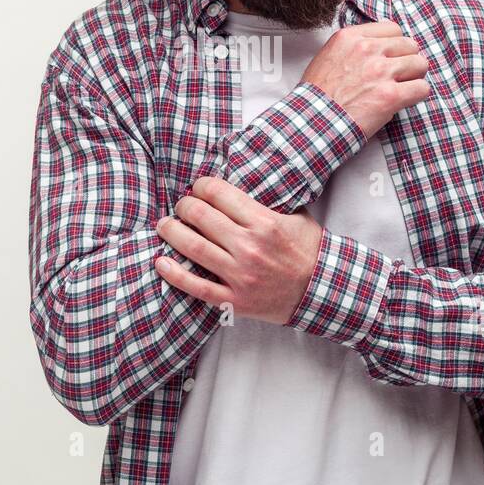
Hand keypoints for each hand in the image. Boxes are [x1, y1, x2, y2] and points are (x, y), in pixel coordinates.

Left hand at [153, 176, 323, 324]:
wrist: (323, 290)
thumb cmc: (308, 249)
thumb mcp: (295, 215)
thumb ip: (267, 201)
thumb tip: (237, 184)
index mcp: (265, 222)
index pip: (219, 193)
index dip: (202, 185)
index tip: (198, 187)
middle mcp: (250, 247)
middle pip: (201, 217)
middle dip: (184, 206)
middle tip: (181, 206)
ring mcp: (241, 276)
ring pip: (194, 248)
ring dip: (172, 232)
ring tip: (165, 225)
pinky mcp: (235, 300)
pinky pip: (197, 287)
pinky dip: (175, 274)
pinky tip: (161, 263)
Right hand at [299, 21, 430, 139]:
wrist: (312, 122)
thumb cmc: (317, 94)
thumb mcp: (328, 56)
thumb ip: (353, 45)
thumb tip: (379, 45)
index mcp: (351, 37)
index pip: (392, 28)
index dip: (394, 44)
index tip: (390, 57)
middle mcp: (368, 50)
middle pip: (409, 45)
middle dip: (406, 59)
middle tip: (398, 75)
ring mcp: (381, 72)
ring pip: (420, 64)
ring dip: (414, 76)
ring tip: (403, 87)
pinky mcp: (391, 96)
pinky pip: (422, 88)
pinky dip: (417, 95)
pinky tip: (406, 100)